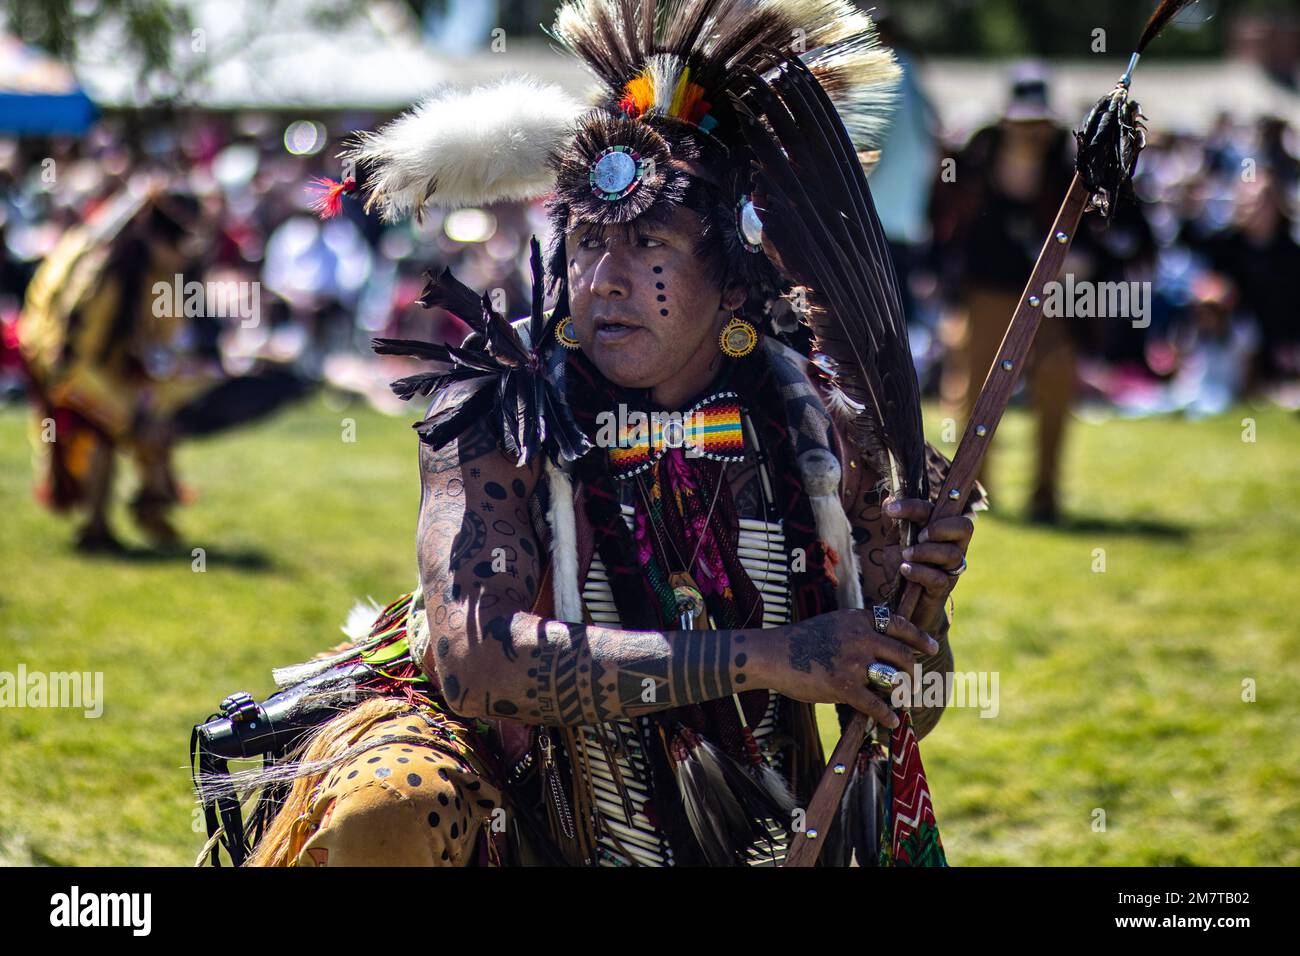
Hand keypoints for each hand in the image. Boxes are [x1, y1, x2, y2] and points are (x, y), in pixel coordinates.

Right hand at [768, 608, 939, 728]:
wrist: (773, 654)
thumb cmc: (801, 641)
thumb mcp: (834, 623)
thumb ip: (859, 630)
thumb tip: (885, 646)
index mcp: (858, 619)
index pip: (899, 625)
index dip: (919, 638)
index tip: (930, 648)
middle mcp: (860, 638)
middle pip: (903, 655)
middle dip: (912, 672)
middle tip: (914, 684)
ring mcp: (853, 663)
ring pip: (893, 679)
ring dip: (902, 693)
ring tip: (904, 701)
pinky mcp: (844, 687)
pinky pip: (876, 704)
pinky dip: (887, 715)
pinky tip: (891, 720)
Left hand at [884, 496, 973, 631]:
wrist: (904, 603)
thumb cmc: (904, 565)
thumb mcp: (895, 540)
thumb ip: (894, 520)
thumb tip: (889, 497)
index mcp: (940, 528)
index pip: (938, 509)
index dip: (915, 505)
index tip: (891, 509)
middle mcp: (952, 545)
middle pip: (964, 527)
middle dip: (939, 528)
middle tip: (918, 536)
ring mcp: (950, 568)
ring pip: (952, 555)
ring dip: (926, 552)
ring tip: (905, 555)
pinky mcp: (943, 588)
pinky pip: (939, 579)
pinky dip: (920, 572)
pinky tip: (905, 570)